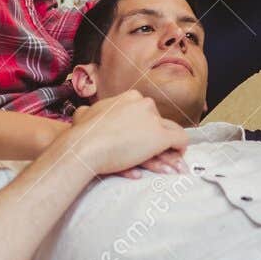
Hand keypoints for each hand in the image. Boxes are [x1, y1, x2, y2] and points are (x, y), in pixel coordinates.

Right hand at [63, 90, 188, 177]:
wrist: (84, 145)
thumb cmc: (81, 133)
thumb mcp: (84, 114)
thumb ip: (89, 112)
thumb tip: (83, 112)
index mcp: (130, 98)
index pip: (146, 111)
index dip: (147, 126)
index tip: (145, 138)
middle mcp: (144, 104)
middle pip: (160, 121)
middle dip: (161, 136)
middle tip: (163, 152)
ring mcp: (153, 120)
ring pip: (172, 130)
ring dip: (173, 147)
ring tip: (175, 161)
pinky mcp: (160, 137)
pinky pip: (179, 140)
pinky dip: (180, 149)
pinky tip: (177, 161)